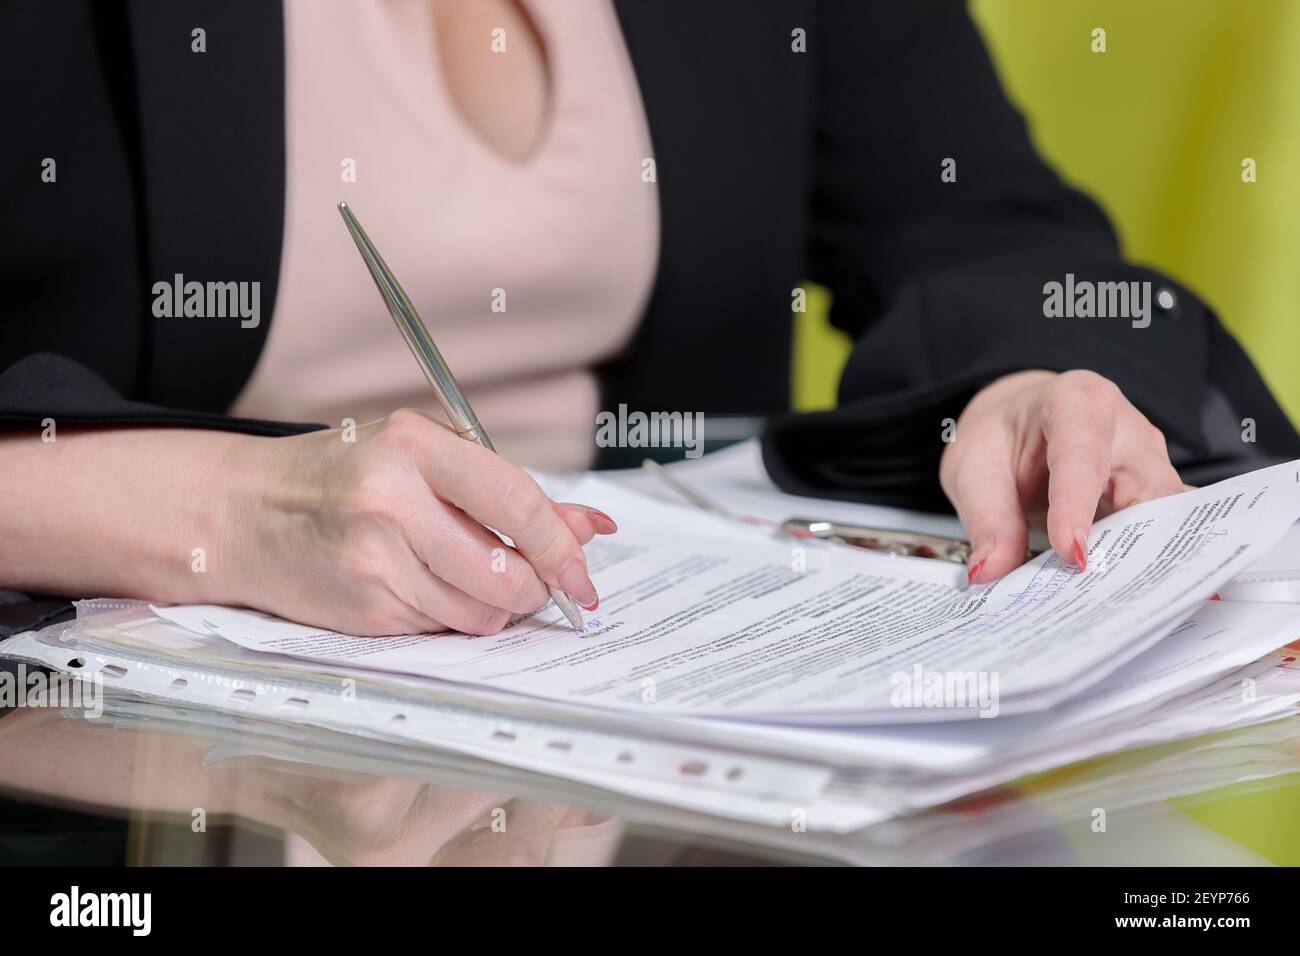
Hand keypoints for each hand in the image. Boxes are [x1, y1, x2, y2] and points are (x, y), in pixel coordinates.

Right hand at [214, 408, 616, 634]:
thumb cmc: (347, 475)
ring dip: (496, 608)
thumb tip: (592, 525)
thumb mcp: (426, 458)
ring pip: (479, 613)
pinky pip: (440, 629)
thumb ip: (511, 492)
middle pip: (506, 572)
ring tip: (473, 579)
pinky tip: (426, 588)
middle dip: (535, 588)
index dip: (561, 546)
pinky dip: (452, 618)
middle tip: (536, 583)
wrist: (247, 512)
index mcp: (415, 447)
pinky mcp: (363, 609)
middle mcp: (392, 502)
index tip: (581, 571)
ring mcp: (374, 561)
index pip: (517, 502)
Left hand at [939, 369, 1186, 584]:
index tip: (1071, 555)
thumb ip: (987, 519)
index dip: (1077, 508)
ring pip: (1165, 515)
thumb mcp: (972, 468)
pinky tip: (1131, 593)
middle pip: (1148, 487)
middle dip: (1132, 542)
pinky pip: (1160, 530)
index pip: (1082, 457)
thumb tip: (991, 571)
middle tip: (1105, 592)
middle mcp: (1126, 428)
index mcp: (1077, 402)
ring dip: (1144, 559)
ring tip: (1119, 601)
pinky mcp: (1154, 492)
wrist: (1017, 418)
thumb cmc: (1000, 434)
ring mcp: (1148, 461)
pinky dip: (1145, 562)